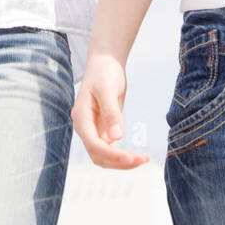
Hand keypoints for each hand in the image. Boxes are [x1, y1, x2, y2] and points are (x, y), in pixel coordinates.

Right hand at [71, 53, 149, 169]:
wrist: (105, 63)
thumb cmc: (104, 72)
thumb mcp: (107, 89)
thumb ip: (111, 113)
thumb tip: (116, 137)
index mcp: (81, 118)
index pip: (94, 145)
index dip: (112, 155)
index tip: (130, 158)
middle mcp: (85, 127)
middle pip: (98, 155)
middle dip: (119, 161)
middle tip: (142, 159)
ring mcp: (93, 129)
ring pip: (104, 156)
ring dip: (122, 161)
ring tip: (143, 158)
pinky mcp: (102, 129)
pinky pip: (111, 149)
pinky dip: (123, 155)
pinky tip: (136, 155)